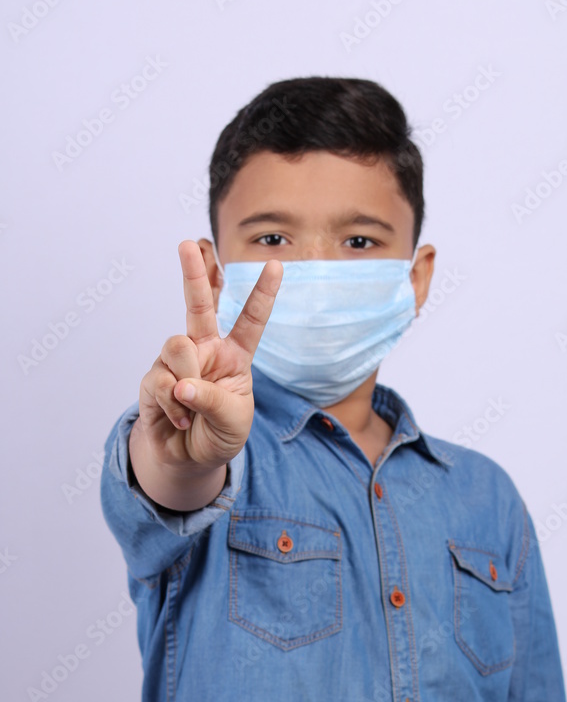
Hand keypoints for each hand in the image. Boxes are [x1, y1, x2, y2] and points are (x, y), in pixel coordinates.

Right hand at [137, 240, 282, 468]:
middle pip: (199, 305)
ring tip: (191, 406)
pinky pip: (161, 380)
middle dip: (194, 273)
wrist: (189, 458)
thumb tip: (180, 384)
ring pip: (177, 346)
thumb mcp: (232, 420)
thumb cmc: (219, 433)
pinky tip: (179, 418)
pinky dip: (172, 404)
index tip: (277, 264)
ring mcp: (177, 362)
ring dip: (186, 380)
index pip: (251, 320)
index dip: (263, 293)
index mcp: (234, 355)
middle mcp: (205, 350)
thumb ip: (212, 399)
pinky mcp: (154, 379)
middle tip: (187, 244)